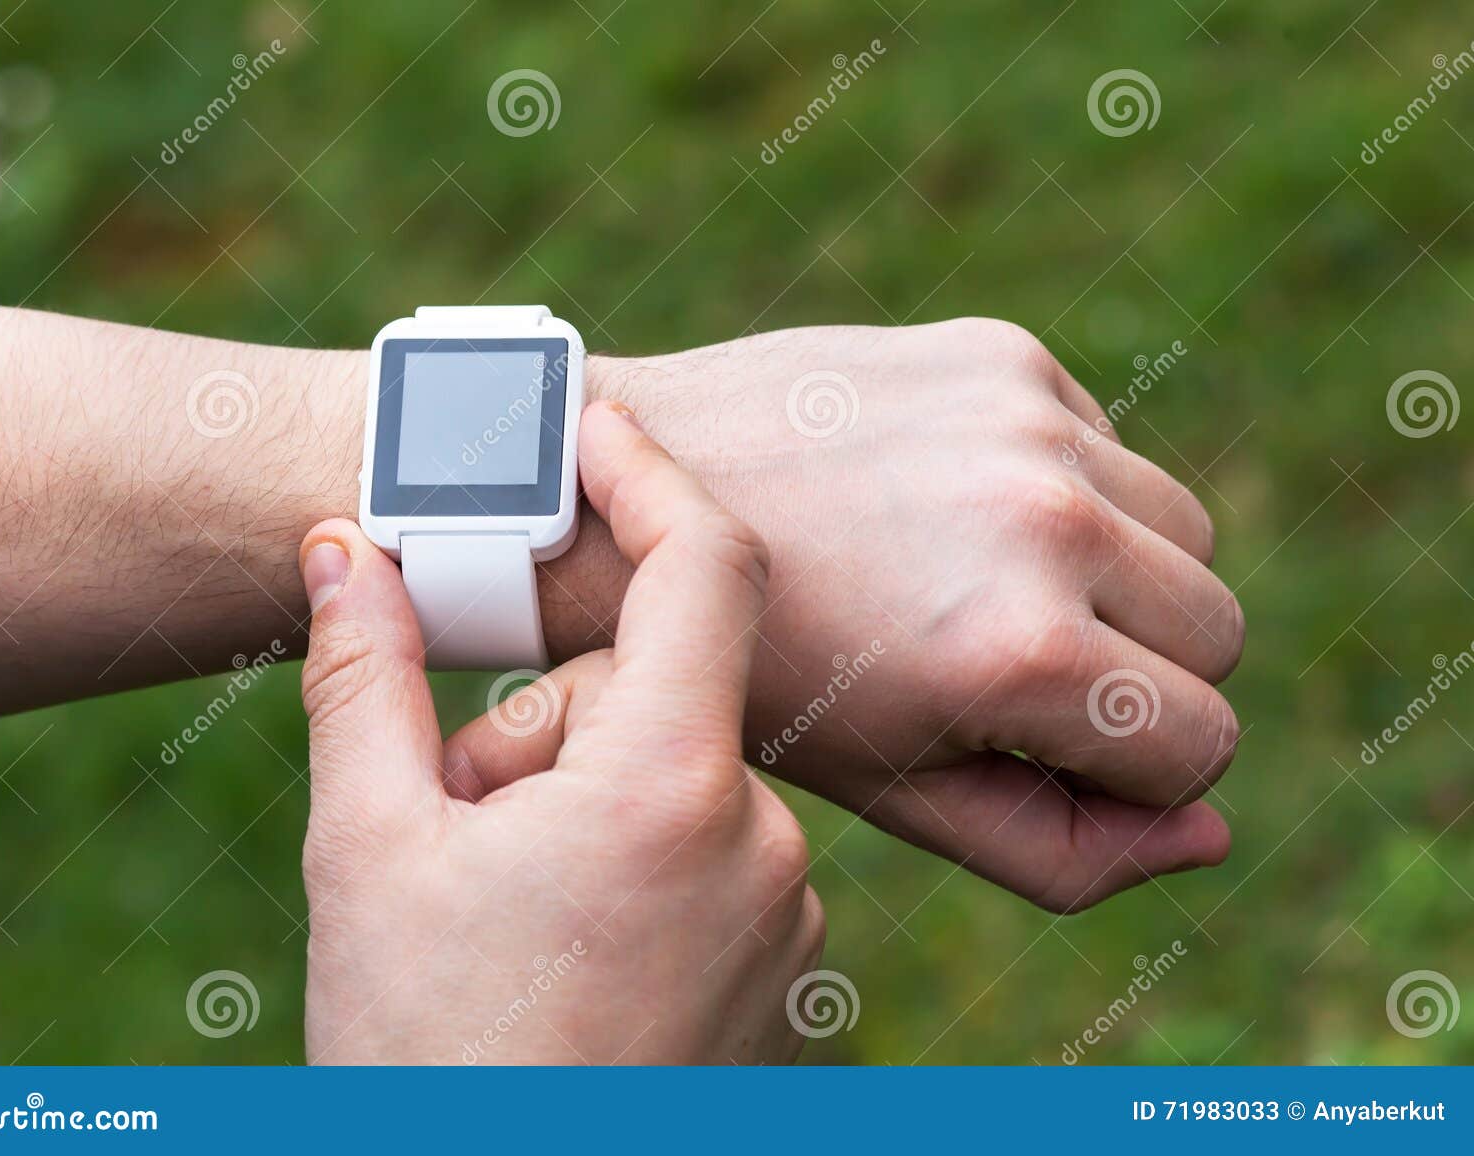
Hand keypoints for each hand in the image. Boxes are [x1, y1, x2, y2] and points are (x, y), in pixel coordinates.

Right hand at [298, 401, 823, 1064]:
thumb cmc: (425, 1048)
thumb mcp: (368, 846)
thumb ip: (366, 675)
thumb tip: (344, 545)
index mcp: (670, 787)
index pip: (704, 566)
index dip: (645, 475)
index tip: (591, 424)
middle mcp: (758, 839)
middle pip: (648, 690)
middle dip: (544, 727)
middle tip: (457, 829)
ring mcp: (781, 907)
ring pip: (669, 772)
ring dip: (580, 798)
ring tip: (500, 908)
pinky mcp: (781, 958)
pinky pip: (703, 845)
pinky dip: (631, 856)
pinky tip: (560, 942)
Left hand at [559, 319, 1244, 911]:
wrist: (626, 498)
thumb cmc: (759, 673)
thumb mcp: (892, 790)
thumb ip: (1061, 849)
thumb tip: (1210, 835)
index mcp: (1017, 649)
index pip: (1201, 745)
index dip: (1128, 771)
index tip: (1033, 748)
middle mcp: (1046, 519)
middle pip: (1218, 630)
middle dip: (1140, 673)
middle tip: (1012, 671)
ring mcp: (1027, 421)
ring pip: (1184, 530)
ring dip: (1120, 577)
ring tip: (985, 589)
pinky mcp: (1004, 353)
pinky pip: (1111, 447)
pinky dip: (1066, 490)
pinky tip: (948, 508)